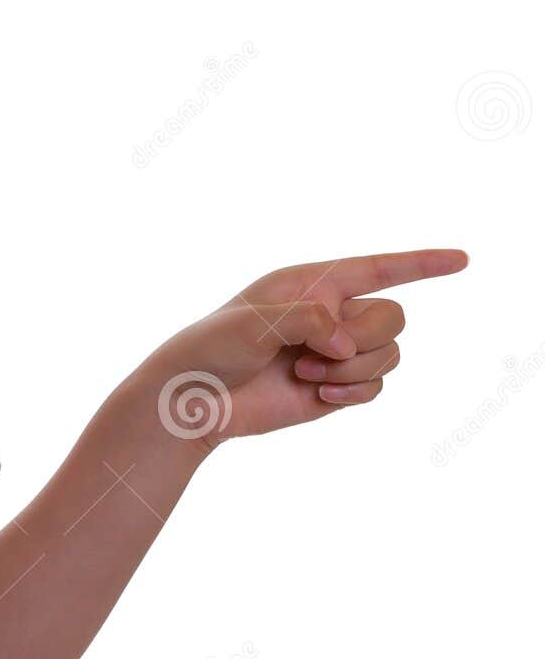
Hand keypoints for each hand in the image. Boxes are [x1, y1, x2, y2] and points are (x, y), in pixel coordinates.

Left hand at [136, 248, 468, 448]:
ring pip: (390, 354)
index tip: (461, 260)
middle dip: (366, 338)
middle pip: (393, 317)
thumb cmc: (214, 347)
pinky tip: (318, 394)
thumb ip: (308, 319)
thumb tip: (346, 342)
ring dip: (355, 368)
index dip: (422, 263)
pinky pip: (377, 386)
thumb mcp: (254, 323)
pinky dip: (354, 391)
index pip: (379, 268)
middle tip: (318, 353)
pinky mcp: (336, 386)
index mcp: (312, 285)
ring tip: (307, 373)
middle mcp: (331, 315)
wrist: (197, 399)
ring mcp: (336, 352)